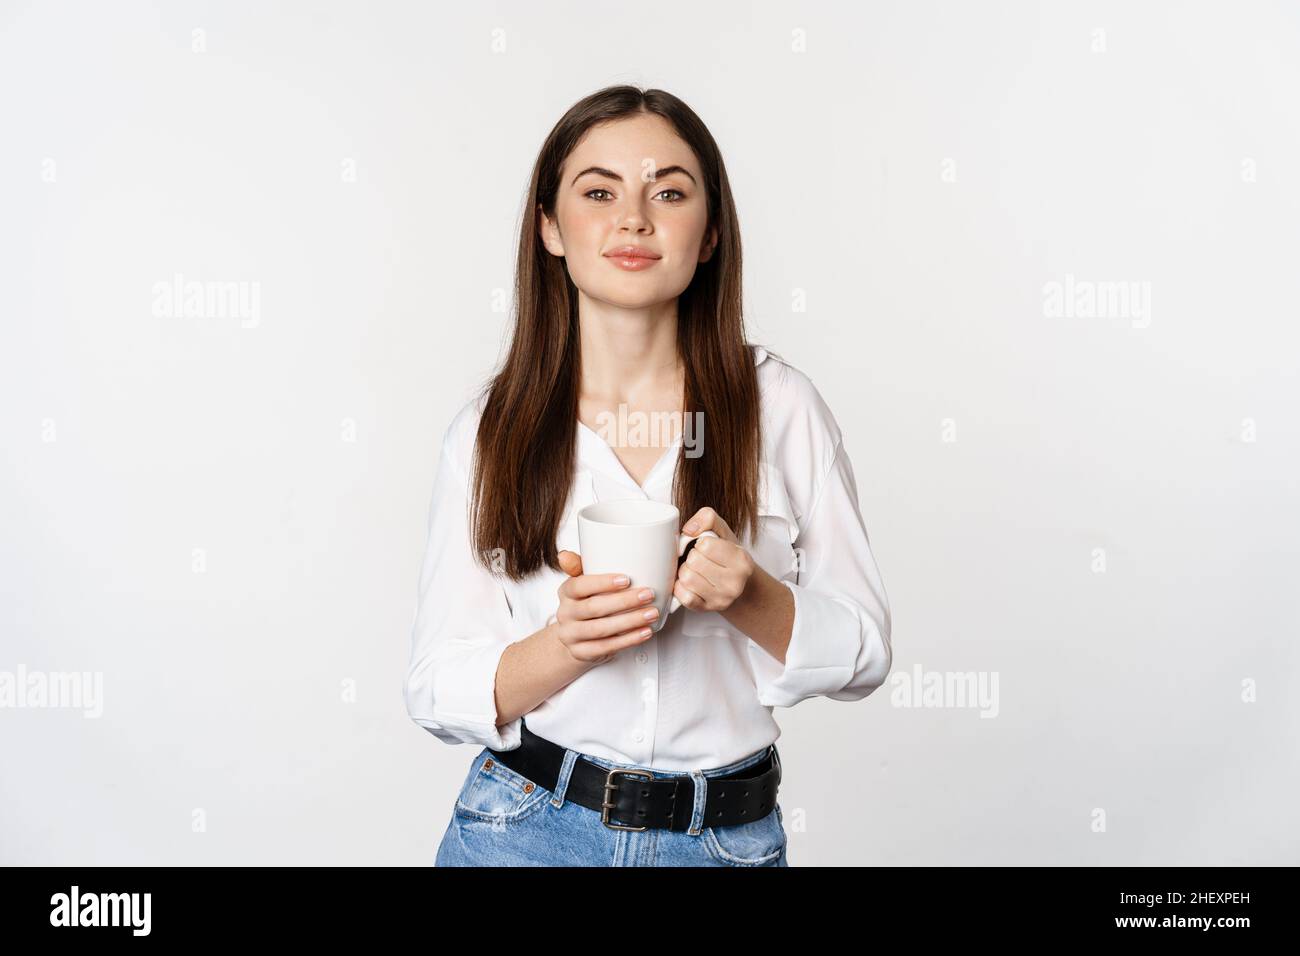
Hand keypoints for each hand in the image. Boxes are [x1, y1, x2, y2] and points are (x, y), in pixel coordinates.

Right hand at [550, 550, 659, 665]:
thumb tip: (565, 555)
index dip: (603, 583)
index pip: (579, 585)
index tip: (627, 579)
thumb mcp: (584, 583)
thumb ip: (581, 566)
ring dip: (630, 621)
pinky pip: (606, 648)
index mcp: (566, 592)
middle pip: (593, 608)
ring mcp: (571, 635)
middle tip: (648, 594)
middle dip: (624, 602)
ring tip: (651, 613)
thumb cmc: (586, 603)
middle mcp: (565, 613)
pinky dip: (628, 640)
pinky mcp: (580, 652)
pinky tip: (644, 632)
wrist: (575, 636)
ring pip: (601, 630)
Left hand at [674, 508, 755, 613]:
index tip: (706, 547)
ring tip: (695, 570)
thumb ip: (707, 518)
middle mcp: (735, 582)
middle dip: (692, 557)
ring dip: (685, 571)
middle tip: (699, 559)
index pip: (705, 544)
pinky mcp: (707, 609)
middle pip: (694, 561)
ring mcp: (722, 599)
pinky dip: (681, 587)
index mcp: (741, 560)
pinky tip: (690, 584)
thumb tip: (689, 530)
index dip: (700, 543)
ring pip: (686, 578)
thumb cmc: (727, 556)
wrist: (737, 585)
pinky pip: (682, 596)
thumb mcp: (722, 531)